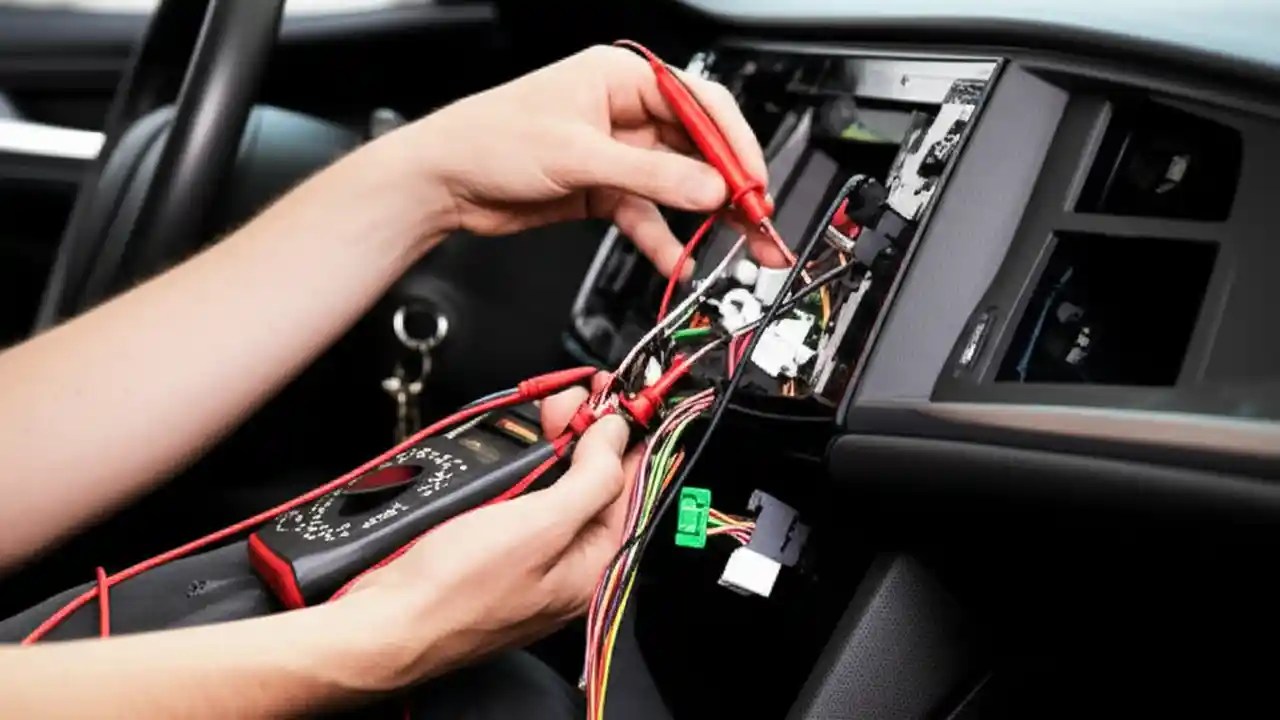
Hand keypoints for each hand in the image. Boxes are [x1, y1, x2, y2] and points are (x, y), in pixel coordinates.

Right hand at [338, 379, 639, 688]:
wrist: (384, 620)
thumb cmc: (456, 588)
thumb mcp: (540, 525)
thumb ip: (591, 478)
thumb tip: (616, 435)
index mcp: (594, 568)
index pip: (630, 488)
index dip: (627, 436)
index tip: (618, 396)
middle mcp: (568, 566)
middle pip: (595, 485)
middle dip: (589, 433)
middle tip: (573, 397)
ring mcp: (531, 558)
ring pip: (560, 487)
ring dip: (558, 443)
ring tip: (548, 410)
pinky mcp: (496, 549)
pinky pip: (526, 499)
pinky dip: (526, 465)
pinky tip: (517, 447)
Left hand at [387, 44, 782, 272]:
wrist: (444, 180)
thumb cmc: (491, 139)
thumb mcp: (579, 156)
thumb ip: (650, 177)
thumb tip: (708, 189)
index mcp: (623, 79)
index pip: (701, 106)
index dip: (734, 145)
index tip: (753, 182)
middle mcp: (626, 112)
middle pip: (698, 149)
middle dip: (730, 187)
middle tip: (760, 221)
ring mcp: (617, 154)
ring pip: (678, 186)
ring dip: (707, 218)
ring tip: (741, 246)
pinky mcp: (604, 190)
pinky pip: (647, 216)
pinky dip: (663, 238)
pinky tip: (679, 258)